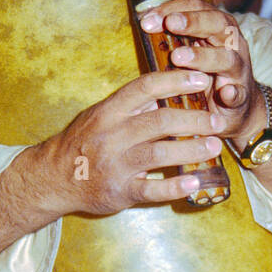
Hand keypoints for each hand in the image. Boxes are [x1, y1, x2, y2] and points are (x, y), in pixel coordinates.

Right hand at [48, 67, 231, 215]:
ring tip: (213, 147)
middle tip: (217, 121)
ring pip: (159, 154)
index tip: (202, 79)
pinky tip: (195, 182)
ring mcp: (115, 165)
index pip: (146, 88)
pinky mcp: (119, 192)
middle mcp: (111, 136)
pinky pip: (151, 190)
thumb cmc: (82, 142)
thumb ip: (131, 105)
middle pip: (159, 122)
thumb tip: (168, 88)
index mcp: (108, 112)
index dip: (176, 81)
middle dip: (194, 120)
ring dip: (191, 150)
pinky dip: (174, 186)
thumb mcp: (100, 116)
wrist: (53, 178)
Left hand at [139, 0, 261, 146]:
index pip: (197, 7)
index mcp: (216, 27)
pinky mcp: (241, 96)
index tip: (147, 19)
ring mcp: (238, 69)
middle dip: (192, 22)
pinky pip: (239, 93)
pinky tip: (224, 93)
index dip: (173, 8)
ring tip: (179, 58)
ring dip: (203, 56)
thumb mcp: (190, 50)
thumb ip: (173, 38)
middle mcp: (231, 43)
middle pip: (216, 23)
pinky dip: (232, 93)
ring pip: (226, 58)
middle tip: (169, 24)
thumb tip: (145, 23)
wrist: (236, 107)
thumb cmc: (207, 74)